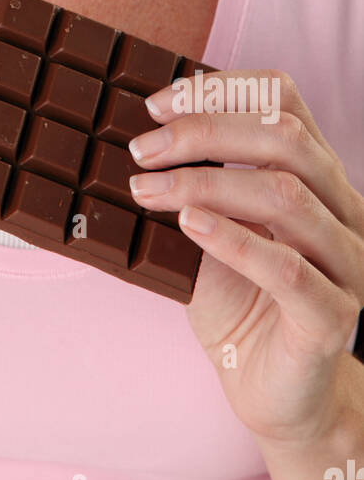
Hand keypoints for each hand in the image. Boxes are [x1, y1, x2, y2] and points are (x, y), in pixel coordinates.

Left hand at [126, 69, 363, 448]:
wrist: (270, 389)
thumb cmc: (237, 300)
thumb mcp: (209, 225)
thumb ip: (195, 181)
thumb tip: (136, 136)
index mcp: (317, 175)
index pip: (284, 100)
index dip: (220, 90)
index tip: (156, 103)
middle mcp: (342, 209)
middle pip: (285, 138)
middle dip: (204, 132)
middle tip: (142, 148)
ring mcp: (346, 262)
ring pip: (285, 195)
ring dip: (203, 185)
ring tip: (146, 189)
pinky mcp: (332, 317)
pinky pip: (288, 269)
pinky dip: (232, 239)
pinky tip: (186, 225)